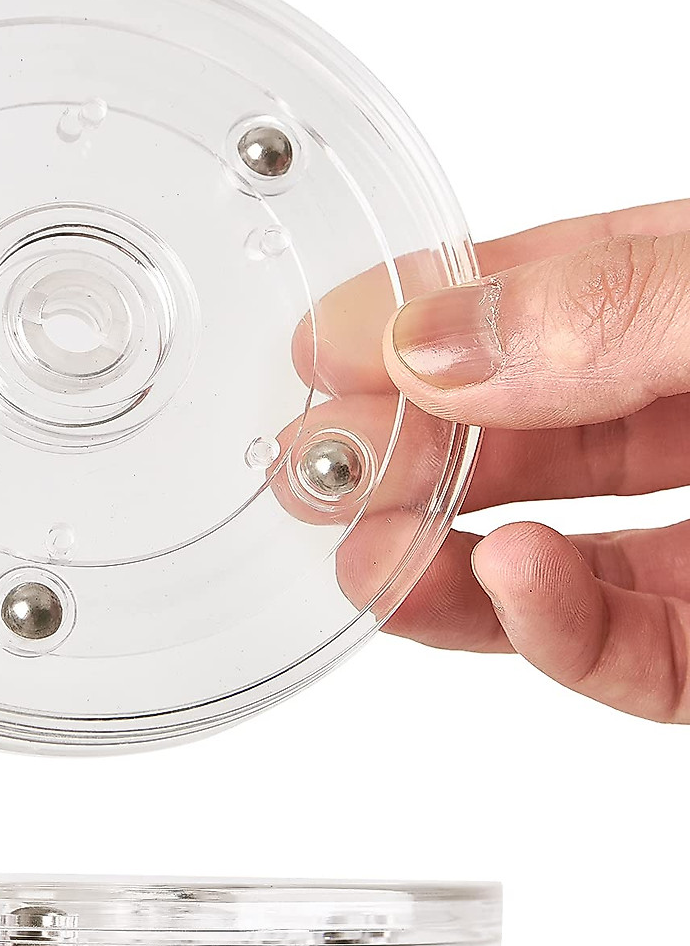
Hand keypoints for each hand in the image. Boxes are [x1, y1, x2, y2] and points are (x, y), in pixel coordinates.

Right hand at [377, 200, 688, 721]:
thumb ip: (620, 310)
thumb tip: (439, 340)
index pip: (553, 290)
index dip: (434, 310)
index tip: (329, 340)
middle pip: (528, 427)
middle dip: (407, 443)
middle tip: (316, 460)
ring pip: (554, 548)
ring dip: (442, 552)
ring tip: (362, 546)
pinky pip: (629, 655)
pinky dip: (551, 628)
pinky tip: (506, 578)